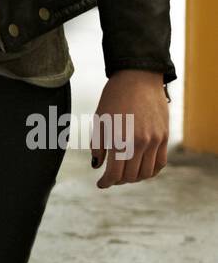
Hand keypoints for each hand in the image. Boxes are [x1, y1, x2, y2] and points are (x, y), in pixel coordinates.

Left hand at [90, 70, 168, 187]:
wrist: (138, 78)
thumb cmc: (114, 97)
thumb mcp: (100, 120)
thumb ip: (98, 145)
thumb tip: (97, 165)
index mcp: (118, 140)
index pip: (113, 174)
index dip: (106, 182)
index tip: (101, 184)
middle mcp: (137, 143)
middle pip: (129, 176)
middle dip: (118, 180)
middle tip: (112, 177)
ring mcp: (154, 141)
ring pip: (146, 173)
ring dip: (134, 177)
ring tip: (126, 173)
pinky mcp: (164, 137)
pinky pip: (160, 163)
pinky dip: (150, 171)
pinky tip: (142, 169)